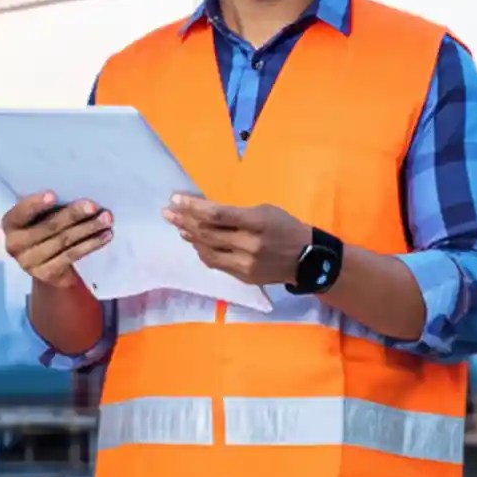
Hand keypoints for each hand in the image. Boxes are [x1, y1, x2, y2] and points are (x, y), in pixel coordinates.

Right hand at [1, 192, 112, 288]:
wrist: (46, 262)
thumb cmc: (45, 226)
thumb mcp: (41, 215)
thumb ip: (52, 206)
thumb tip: (81, 194)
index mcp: (10, 223)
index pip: (21, 212)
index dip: (36, 204)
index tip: (53, 194)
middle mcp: (15, 244)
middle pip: (48, 227)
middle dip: (73, 215)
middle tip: (94, 206)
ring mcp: (29, 263)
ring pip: (63, 242)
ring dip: (88, 229)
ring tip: (106, 219)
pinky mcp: (47, 274)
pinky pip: (72, 256)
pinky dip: (91, 244)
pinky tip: (105, 235)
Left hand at [162, 194, 310, 285]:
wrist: (308, 259)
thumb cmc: (285, 227)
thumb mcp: (265, 210)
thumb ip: (236, 213)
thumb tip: (205, 211)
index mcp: (256, 222)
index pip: (217, 214)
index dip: (193, 207)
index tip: (175, 198)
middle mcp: (249, 245)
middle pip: (208, 233)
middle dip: (184, 220)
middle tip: (168, 212)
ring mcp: (245, 264)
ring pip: (207, 250)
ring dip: (189, 237)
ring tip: (177, 226)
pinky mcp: (243, 277)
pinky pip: (215, 263)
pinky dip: (202, 251)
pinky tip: (194, 242)